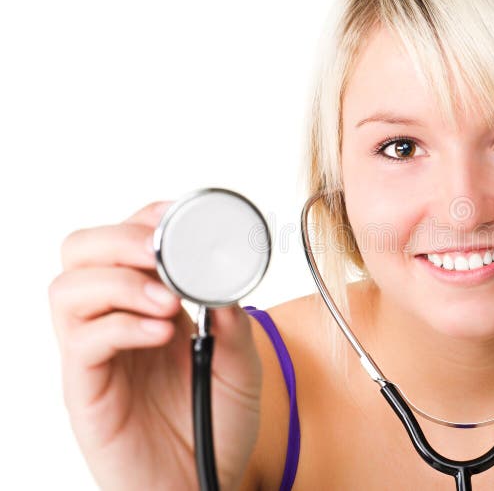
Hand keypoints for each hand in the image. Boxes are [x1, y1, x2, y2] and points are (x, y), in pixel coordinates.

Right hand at [48, 200, 262, 489]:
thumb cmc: (215, 425)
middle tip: (159, 254)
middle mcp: (115, 321)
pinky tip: (159, 333)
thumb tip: (224, 284)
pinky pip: (82, 342)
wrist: (200, 484)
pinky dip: (120, 326)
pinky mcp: (85, 390)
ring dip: (119, 282)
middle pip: (80, 253)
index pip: (125, 241)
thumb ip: (234, 327)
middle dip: (119, 240)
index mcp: (149, 305)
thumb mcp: (241, 368)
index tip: (175, 216)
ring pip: (67, 290)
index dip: (144, 219)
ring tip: (167, 301)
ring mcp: (95, 355)